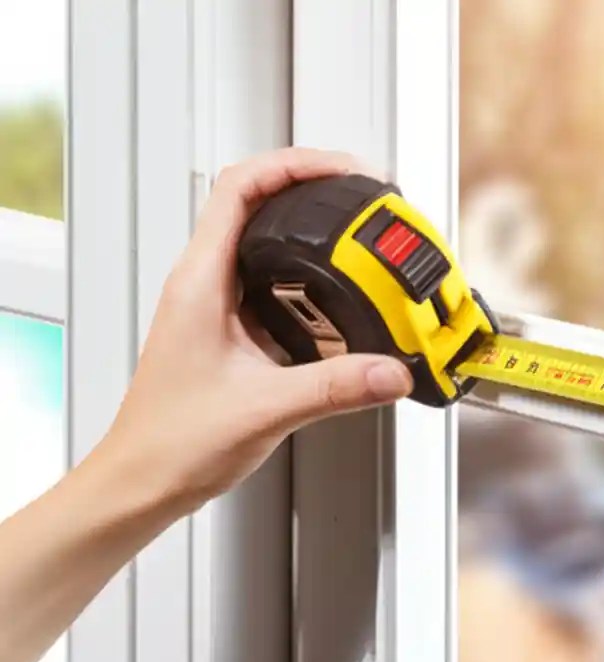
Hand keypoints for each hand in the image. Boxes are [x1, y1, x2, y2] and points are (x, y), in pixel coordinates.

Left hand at [96, 148, 413, 514]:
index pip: (240, 187)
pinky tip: (341, 303)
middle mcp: (204, 284)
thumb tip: (391, 369)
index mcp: (200, 283)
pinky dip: (312, 280)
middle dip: (315, 190)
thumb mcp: (264, 409)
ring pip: (267, 244)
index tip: (342, 170)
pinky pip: (274, 286)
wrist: (140, 483)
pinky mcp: (230, 330)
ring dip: (314, 234)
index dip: (294, 165)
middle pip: (259, 203)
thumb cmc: (170, 443)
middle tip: (363, 197)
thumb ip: (336, 388)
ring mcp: (215, 306)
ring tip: (359, 238)